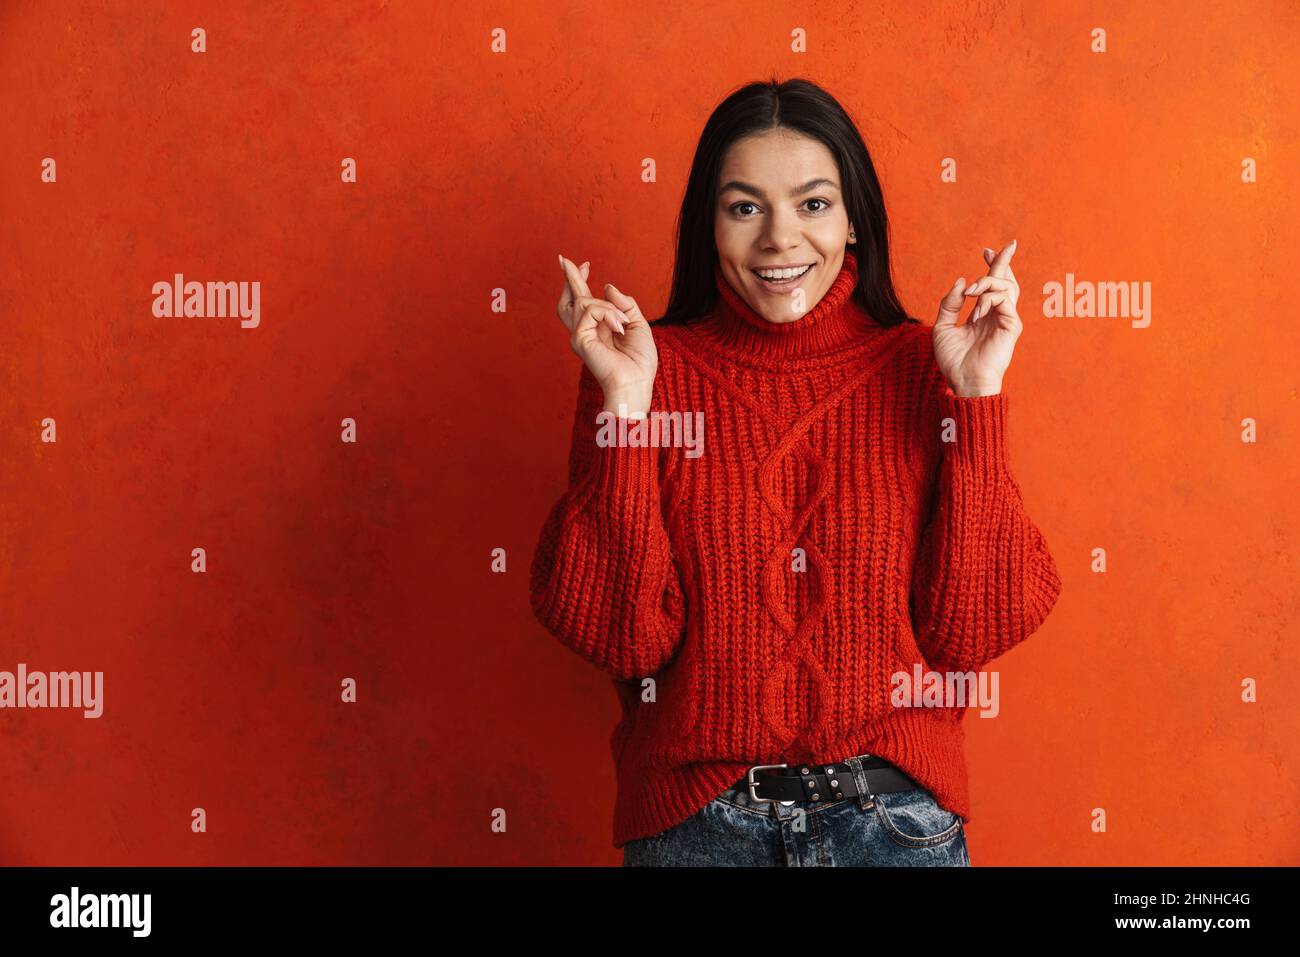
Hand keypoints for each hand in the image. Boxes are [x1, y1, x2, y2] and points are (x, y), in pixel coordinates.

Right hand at [556, 254, 656, 415]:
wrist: (636, 383)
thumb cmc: (639, 362)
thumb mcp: (637, 325)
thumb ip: (624, 305)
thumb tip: (607, 286)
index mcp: (598, 330)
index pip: (582, 302)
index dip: (579, 281)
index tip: (584, 265)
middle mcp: (585, 332)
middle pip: (568, 300)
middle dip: (570, 278)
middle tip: (565, 259)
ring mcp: (580, 336)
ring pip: (583, 301)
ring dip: (608, 307)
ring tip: (623, 324)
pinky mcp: (579, 339)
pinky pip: (590, 309)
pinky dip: (608, 312)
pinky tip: (619, 327)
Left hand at [933, 240, 1022, 396]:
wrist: (963, 380)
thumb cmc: (954, 360)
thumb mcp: (942, 327)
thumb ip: (950, 304)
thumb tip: (961, 282)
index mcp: (984, 314)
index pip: (993, 285)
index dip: (992, 265)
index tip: (986, 251)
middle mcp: (998, 314)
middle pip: (1006, 280)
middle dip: (1001, 261)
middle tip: (988, 250)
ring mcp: (1007, 319)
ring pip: (1005, 285)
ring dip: (984, 282)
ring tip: (968, 293)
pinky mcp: (1012, 325)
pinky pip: (1003, 299)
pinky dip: (987, 300)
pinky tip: (975, 314)